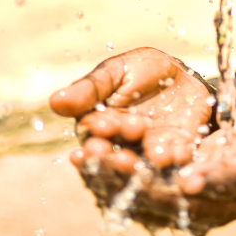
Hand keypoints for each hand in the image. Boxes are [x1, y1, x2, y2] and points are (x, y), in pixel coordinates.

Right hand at [51, 48, 214, 169]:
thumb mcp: (114, 72)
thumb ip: (89, 88)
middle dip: (118, 157)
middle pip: (115, 156)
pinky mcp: (177, 152)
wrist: (180, 74)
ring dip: (148, 163)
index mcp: (99, 126)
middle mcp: (122, 146)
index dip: (98, 131)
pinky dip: (178, 156)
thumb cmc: (139, 71)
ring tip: (155, 158)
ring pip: (144, 163)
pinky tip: (180, 153)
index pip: (93, 133)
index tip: (102, 126)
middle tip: (122, 155)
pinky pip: (176, 159)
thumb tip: (55, 102)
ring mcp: (149, 152)